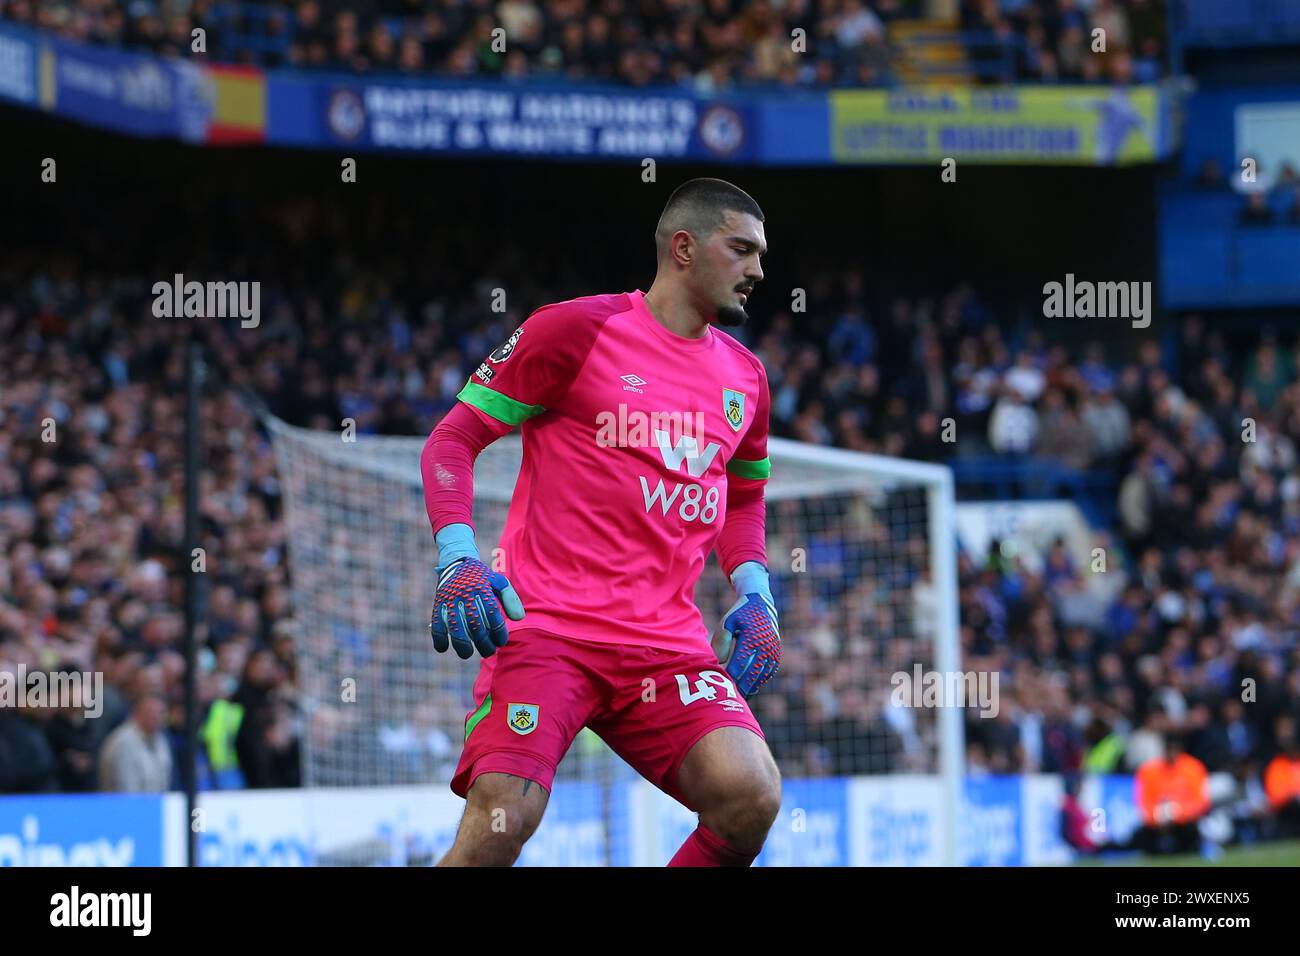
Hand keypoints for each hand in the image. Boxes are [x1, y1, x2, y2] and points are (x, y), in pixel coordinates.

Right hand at [430, 524, 524, 659]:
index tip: (501, 641)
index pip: (493, 615)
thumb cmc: (482, 578)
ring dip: (461, 644)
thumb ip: (510, 599)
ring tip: (467, 654)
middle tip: (488, 652)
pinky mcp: (438, 604)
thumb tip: (518, 619)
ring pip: (455, 627)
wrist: (456, 563)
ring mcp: (450, 599)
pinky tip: (443, 648)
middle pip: (475, 624)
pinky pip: (436, 623)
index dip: (498, 631)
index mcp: (483, 589)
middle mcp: (466, 595)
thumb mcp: (498, 582)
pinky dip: (438, 638)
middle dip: (483, 642)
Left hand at [711, 562, 780, 697]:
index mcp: (751, 639)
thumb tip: (721, 661)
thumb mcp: (727, 622)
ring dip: (751, 686)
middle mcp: (765, 646)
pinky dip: (759, 680)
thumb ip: (722, 640)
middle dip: (740, 687)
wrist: (761, 603)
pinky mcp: (776, 653)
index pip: (739, 665)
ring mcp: (772, 651)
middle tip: (729, 698)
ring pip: (761, 675)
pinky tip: (750, 687)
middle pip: (751, 674)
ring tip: (739, 697)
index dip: (729, 678)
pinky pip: (768, 672)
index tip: (721, 686)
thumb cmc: (739, 614)